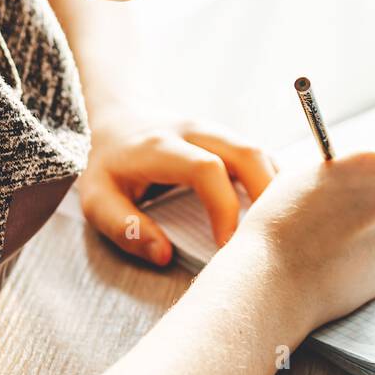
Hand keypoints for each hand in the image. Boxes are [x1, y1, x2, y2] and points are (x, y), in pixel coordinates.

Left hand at [78, 119, 276, 265]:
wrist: (120, 119)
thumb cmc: (108, 164)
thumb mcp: (96, 198)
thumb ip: (124, 227)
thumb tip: (163, 254)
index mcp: (162, 147)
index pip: (207, 169)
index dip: (223, 207)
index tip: (225, 244)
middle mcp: (196, 131)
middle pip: (248, 152)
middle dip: (267, 194)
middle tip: (270, 236)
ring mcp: (217, 131)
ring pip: (261, 152)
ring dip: (276, 188)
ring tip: (278, 228)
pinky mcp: (229, 139)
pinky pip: (261, 156)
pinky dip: (274, 182)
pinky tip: (273, 210)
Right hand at [235, 150, 374, 331]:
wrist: (275, 276)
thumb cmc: (281, 219)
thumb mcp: (302, 174)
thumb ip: (338, 171)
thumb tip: (348, 177)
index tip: (368, 182)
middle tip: (345, 215)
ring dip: (369, 234)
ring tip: (330, 244)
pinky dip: (364, 260)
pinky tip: (334, 264)